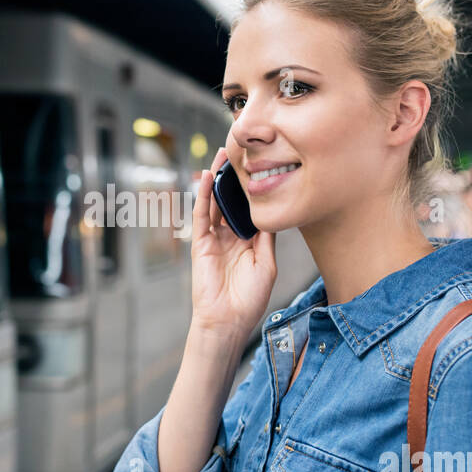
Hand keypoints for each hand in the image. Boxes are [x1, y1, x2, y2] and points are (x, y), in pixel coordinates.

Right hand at [188, 146, 276, 343]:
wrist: (228, 320)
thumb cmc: (249, 298)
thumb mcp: (267, 263)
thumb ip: (266, 236)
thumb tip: (270, 211)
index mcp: (249, 242)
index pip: (250, 209)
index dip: (253, 188)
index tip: (261, 166)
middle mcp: (231, 237)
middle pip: (232, 200)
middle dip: (234, 177)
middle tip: (239, 151)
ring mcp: (215, 238)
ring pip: (216, 202)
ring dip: (218, 179)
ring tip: (222, 154)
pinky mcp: (201, 243)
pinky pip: (202, 214)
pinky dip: (204, 195)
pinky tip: (209, 177)